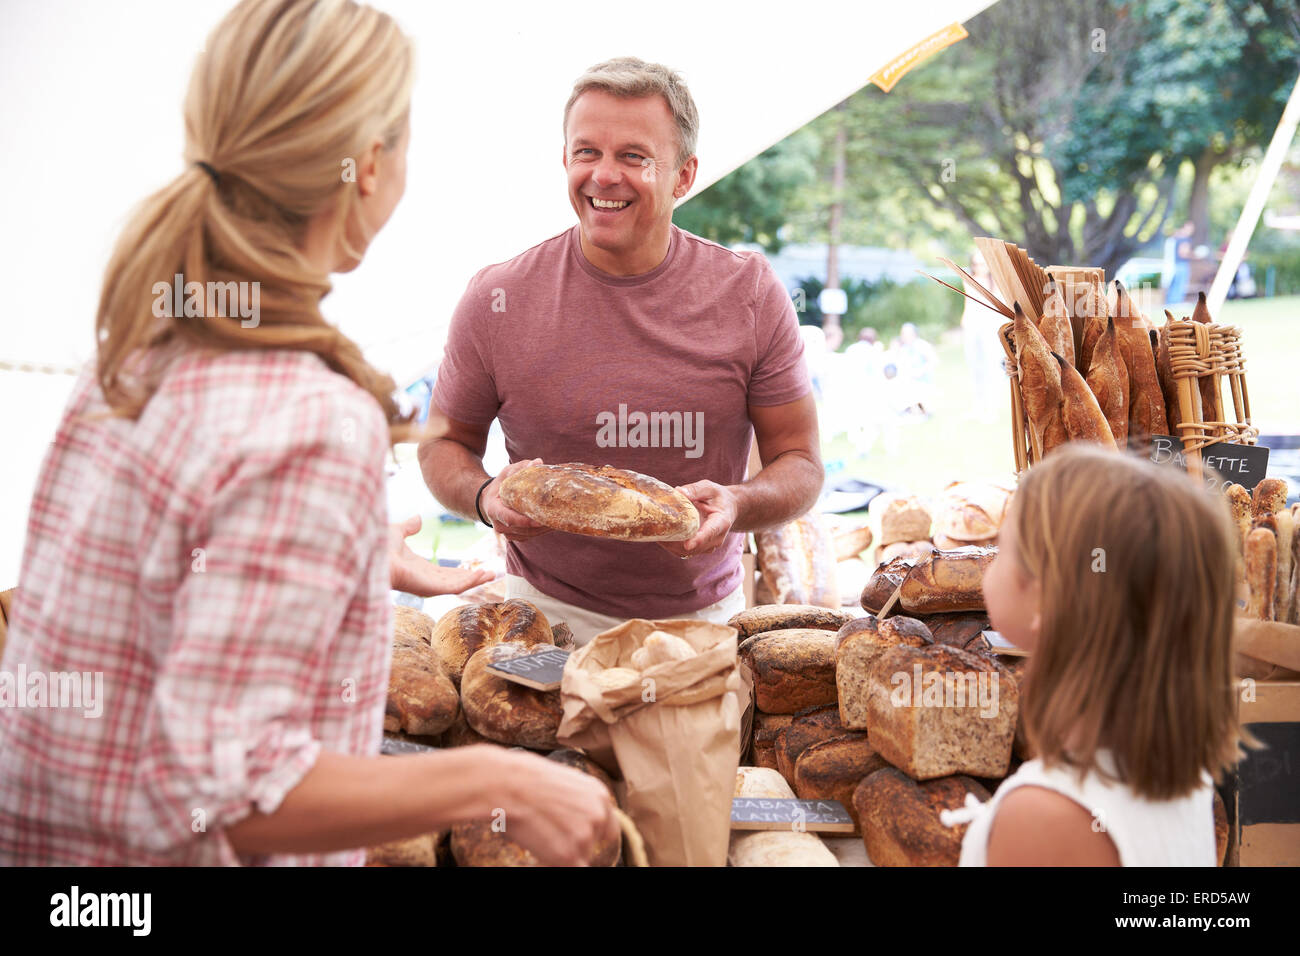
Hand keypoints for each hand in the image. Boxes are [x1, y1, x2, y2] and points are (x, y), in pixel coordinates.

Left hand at [388, 516, 493, 595]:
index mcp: (420, 570)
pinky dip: (471, 581)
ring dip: (476, 580)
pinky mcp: (430, 588)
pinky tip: (483, 574)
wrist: (372, 553)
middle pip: (456, 581)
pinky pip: (455, 587)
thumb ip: (409, 528)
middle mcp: (426, 580)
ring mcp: (429, 586)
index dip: (462, 571)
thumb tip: (417, 518)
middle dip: (474, 578)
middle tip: (492, 573)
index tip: (477, 567)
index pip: (446, 573)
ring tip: (493, 574)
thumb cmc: (379, 546)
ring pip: (459, 586)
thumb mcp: (398, 532)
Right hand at [482, 459, 552, 542]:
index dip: (525, 521)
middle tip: (558, 516)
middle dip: (540, 524)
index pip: (509, 518)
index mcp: (494, 509)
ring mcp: (507, 533)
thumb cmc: (501, 484)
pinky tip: (554, 523)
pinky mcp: (515, 536)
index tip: (540, 520)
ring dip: (544, 529)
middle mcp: (499, 524)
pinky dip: (542, 531)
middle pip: (522, 528)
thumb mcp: (507, 473)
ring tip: (560, 519)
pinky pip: (530, 536)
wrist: (491, 500)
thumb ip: (520, 468)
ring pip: (528, 534)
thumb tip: (538, 462)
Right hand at [491, 748, 619, 865]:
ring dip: (561, 853)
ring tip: (538, 834)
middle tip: (549, 833)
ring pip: (578, 857)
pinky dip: (555, 864)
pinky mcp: (568, 856)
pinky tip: (541, 855)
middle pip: (592, 844)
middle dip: (574, 843)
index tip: (575, 836)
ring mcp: (585, 837)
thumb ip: (578, 800)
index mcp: (599, 795)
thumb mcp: (563, 779)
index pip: (607, 829)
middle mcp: (598, 816)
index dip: (590, 834)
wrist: (507, 784)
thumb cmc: (525, 777)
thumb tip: (573, 814)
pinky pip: (570, 868)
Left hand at [659, 479, 737, 558]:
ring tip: (655, 533)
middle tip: (657, 531)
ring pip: (688, 552)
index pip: (710, 532)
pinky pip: (684, 552)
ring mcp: (709, 546)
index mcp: (721, 522)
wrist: (728, 509)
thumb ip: (696, 490)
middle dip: (676, 541)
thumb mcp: (710, 488)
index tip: (688, 545)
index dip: (699, 539)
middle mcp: (716, 538)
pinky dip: (672, 546)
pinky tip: (661, 536)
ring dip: (671, 544)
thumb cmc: (718, 497)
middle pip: (696, 546)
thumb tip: (678, 491)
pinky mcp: (700, 549)